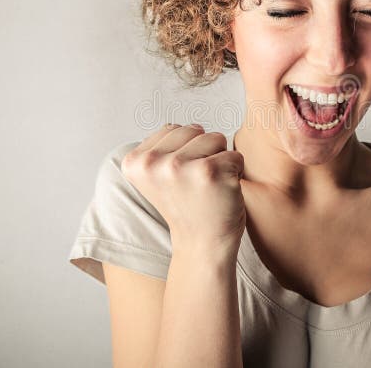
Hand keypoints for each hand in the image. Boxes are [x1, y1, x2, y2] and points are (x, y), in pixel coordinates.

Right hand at [120, 123, 246, 255]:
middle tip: (196, 184)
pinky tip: (221, 193)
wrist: (202, 244)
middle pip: (195, 129)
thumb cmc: (187, 205)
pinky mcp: (210, 172)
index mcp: (135, 161)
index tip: (180, 179)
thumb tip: (190, 126)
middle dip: (203, 152)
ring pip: (216, 138)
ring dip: (219, 160)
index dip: (184, 152)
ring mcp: (180, 166)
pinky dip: (235, 173)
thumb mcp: (157, 175)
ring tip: (208, 187)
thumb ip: (163, 147)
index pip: (173, 129)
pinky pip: (235, 155)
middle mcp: (153, 162)